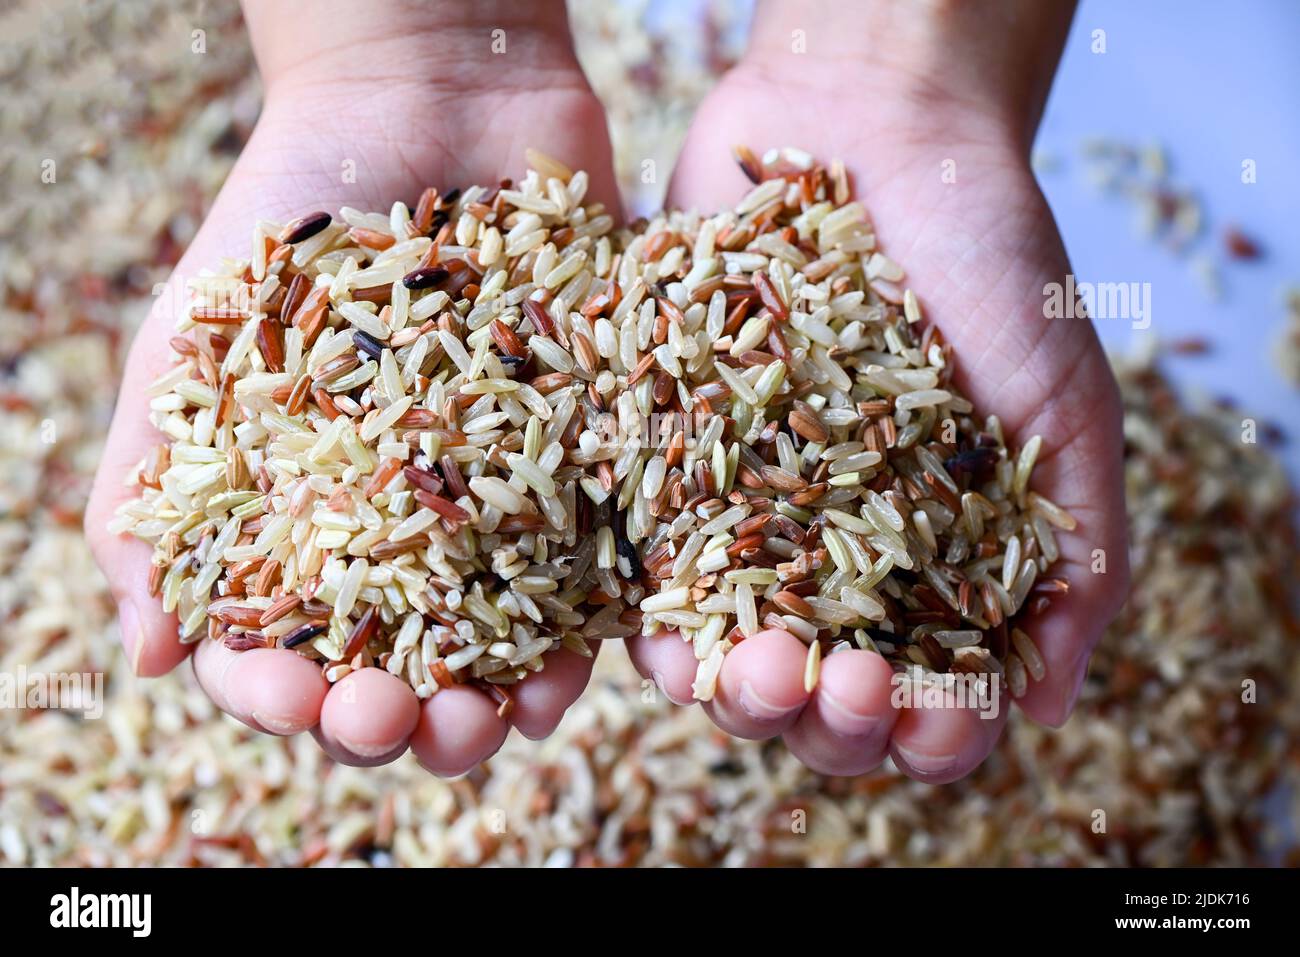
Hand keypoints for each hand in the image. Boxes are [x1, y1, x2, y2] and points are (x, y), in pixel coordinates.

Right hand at [85, 0, 617, 774]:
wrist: (429, 103)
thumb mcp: (195, 347)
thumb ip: (152, 489)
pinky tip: (572, 668)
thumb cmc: (290, 219)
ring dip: (491, 704)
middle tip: (393, 723)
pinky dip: (584, 630)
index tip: (291, 699)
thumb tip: (141, 653)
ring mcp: (498, 508)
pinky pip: (591, 573)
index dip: (276, 689)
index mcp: (302, 522)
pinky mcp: (584, 469)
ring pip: (499, 645)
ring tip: (494, 723)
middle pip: (394, 668)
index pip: (278, 646)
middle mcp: (403, 535)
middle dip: (390, 717)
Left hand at [627, 0, 1129, 781]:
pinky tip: (663, 637)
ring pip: (720, 653)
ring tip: (750, 670)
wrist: (873, 132)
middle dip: (829, 722)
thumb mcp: (1066, 404)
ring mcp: (739, 517)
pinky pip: (643, 566)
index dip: (930, 732)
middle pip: (817, 694)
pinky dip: (650, 617)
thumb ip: (1078, 548)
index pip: (928, 693)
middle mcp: (828, 557)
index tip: (929, 720)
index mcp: (930, 561)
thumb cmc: (989, 262)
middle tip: (840, 692)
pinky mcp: (660, 464)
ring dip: (734, 692)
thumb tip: (1050, 701)